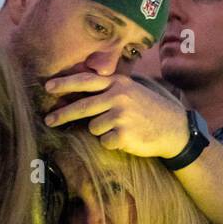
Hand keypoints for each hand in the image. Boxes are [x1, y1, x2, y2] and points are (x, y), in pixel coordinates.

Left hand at [42, 72, 188, 157]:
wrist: (174, 128)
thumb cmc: (149, 109)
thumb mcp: (132, 91)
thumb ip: (109, 89)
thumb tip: (76, 93)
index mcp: (119, 83)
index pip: (86, 81)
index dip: (65, 83)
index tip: (48, 87)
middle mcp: (119, 97)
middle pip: (82, 106)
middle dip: (62, 114)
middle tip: (49, 120)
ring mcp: (121, 116)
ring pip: (93, 127)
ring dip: (100, 131)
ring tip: (118, 129)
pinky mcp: (124, 134)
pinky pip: (104, 141)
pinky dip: (111, 142)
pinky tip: (126, 138)